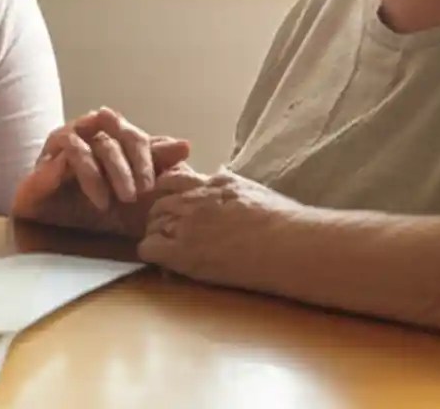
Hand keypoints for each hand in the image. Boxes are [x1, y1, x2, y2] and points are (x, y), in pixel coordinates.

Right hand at [14, 107, 190, 214]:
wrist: (50, 220)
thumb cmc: (92, 200)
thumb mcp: (130, 188)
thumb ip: (155, 166)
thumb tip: (186, 144)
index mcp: (108, 134)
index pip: (133, 136)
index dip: (148, 156)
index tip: (154, 186)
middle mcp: (86, 131)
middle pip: (114, 135)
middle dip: (129, 165)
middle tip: (137, 195)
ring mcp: (64, 142)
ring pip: (90, 144)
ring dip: (105, 173)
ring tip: (113, 202)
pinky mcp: (44, 158)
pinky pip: (65, 155)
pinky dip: (85, 175)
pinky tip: (96, 197)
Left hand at [138, 168, 302, 282]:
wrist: (290, 244)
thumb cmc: (284, 221)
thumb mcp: (253, 190)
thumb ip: (230, 183)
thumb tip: (220, 176)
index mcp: (212, 183)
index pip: (173, 180)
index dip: (169, 196)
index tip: (175, 209)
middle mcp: (194, 199)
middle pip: (158, 202)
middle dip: (160, 216)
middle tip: (169, 234)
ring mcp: (187, 224)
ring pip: (150, 224)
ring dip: (156, 235)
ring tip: (168, 250)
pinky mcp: (184, 252)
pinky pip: (149, 248)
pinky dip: (152, 254)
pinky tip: (166, 264)